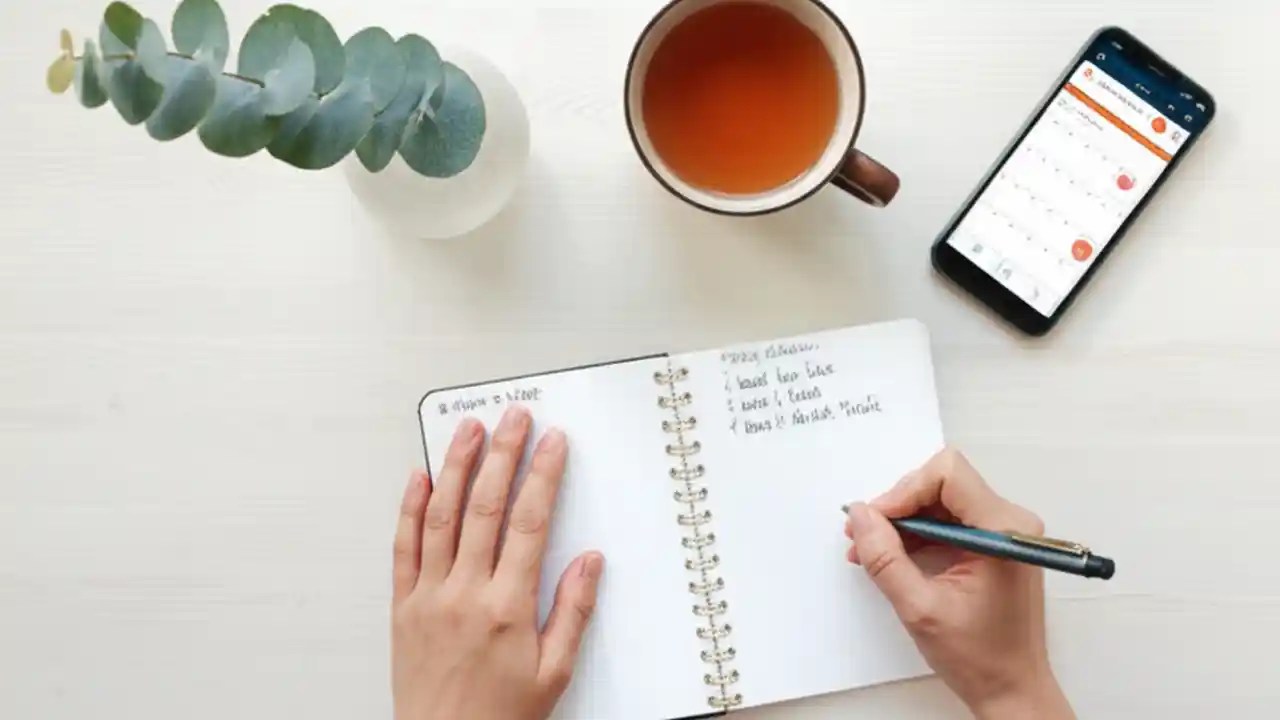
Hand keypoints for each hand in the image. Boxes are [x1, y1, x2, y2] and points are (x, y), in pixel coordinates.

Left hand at [392, 406, 603, 719]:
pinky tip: (418, 478)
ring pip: (440, 516)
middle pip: (485, 507)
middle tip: (513, 419)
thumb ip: (572, 612)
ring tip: (467, 430)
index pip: (529, 523)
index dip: (542, 476)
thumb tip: (589, 562)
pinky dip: (409, 509)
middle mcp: (465, 593)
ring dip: (455, 466)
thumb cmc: (499, 716)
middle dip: (502, 455)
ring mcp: (429, 596)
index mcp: (508, 607)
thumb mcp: (554, 672)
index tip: (552, 444)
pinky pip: (403, 547)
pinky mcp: (403, 606)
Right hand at [844, 449, 1073, 719]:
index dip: (904, 491)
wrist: (1013, 690)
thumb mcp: (920, 609)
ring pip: (941, 501)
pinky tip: (893, 556)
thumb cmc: (980, 658)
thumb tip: (861, 516)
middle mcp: (1010, 523)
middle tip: (866, 534)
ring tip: (870, 548)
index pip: (948, 475)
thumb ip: (886, 558)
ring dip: (904, 521)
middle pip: (943, 484)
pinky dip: (918, 534)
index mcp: (1003, 531)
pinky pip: (950, 521)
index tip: (875, 519)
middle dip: (899, 506)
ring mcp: (1003, 533)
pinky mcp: (994, 545)